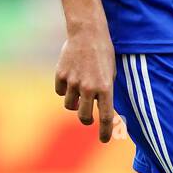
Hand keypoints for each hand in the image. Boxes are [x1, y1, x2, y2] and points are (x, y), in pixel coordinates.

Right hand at [54, 25, 115, 140]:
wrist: (87, 32)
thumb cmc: (104, 53)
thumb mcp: (111, 73)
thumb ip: (106, 92)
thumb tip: (107, 112)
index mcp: (105, 88)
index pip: (105, 117)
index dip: (105, 132)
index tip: (104, 140)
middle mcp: (88, 87)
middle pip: (83, 117)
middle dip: (86, 120)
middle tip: (88, 118)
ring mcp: (73, 82)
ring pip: (69, 105)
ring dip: (75, 103)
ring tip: (79, 92)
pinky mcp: (60, 75)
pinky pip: (60, 91)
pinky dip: (65, 89)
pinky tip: (70, 79)